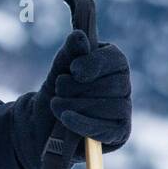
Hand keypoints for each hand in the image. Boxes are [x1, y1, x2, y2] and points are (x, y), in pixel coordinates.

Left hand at [49, 30, 130, 150]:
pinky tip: (66, 118)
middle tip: (59, 88)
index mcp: (113, 62)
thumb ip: (70, 51)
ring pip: (108, 107)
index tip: (73, 70)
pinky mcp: (119, 132)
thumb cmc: (57, 90)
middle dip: (78, 87)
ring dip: (75, 105)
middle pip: (111, 85)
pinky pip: (105, 128)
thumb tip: (79, 36)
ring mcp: (124, 110)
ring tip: (56, 104)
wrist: (44, 122)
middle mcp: (124, 85)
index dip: (94, 64)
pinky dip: (82, 123)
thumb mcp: (59, 68)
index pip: (115, 60)